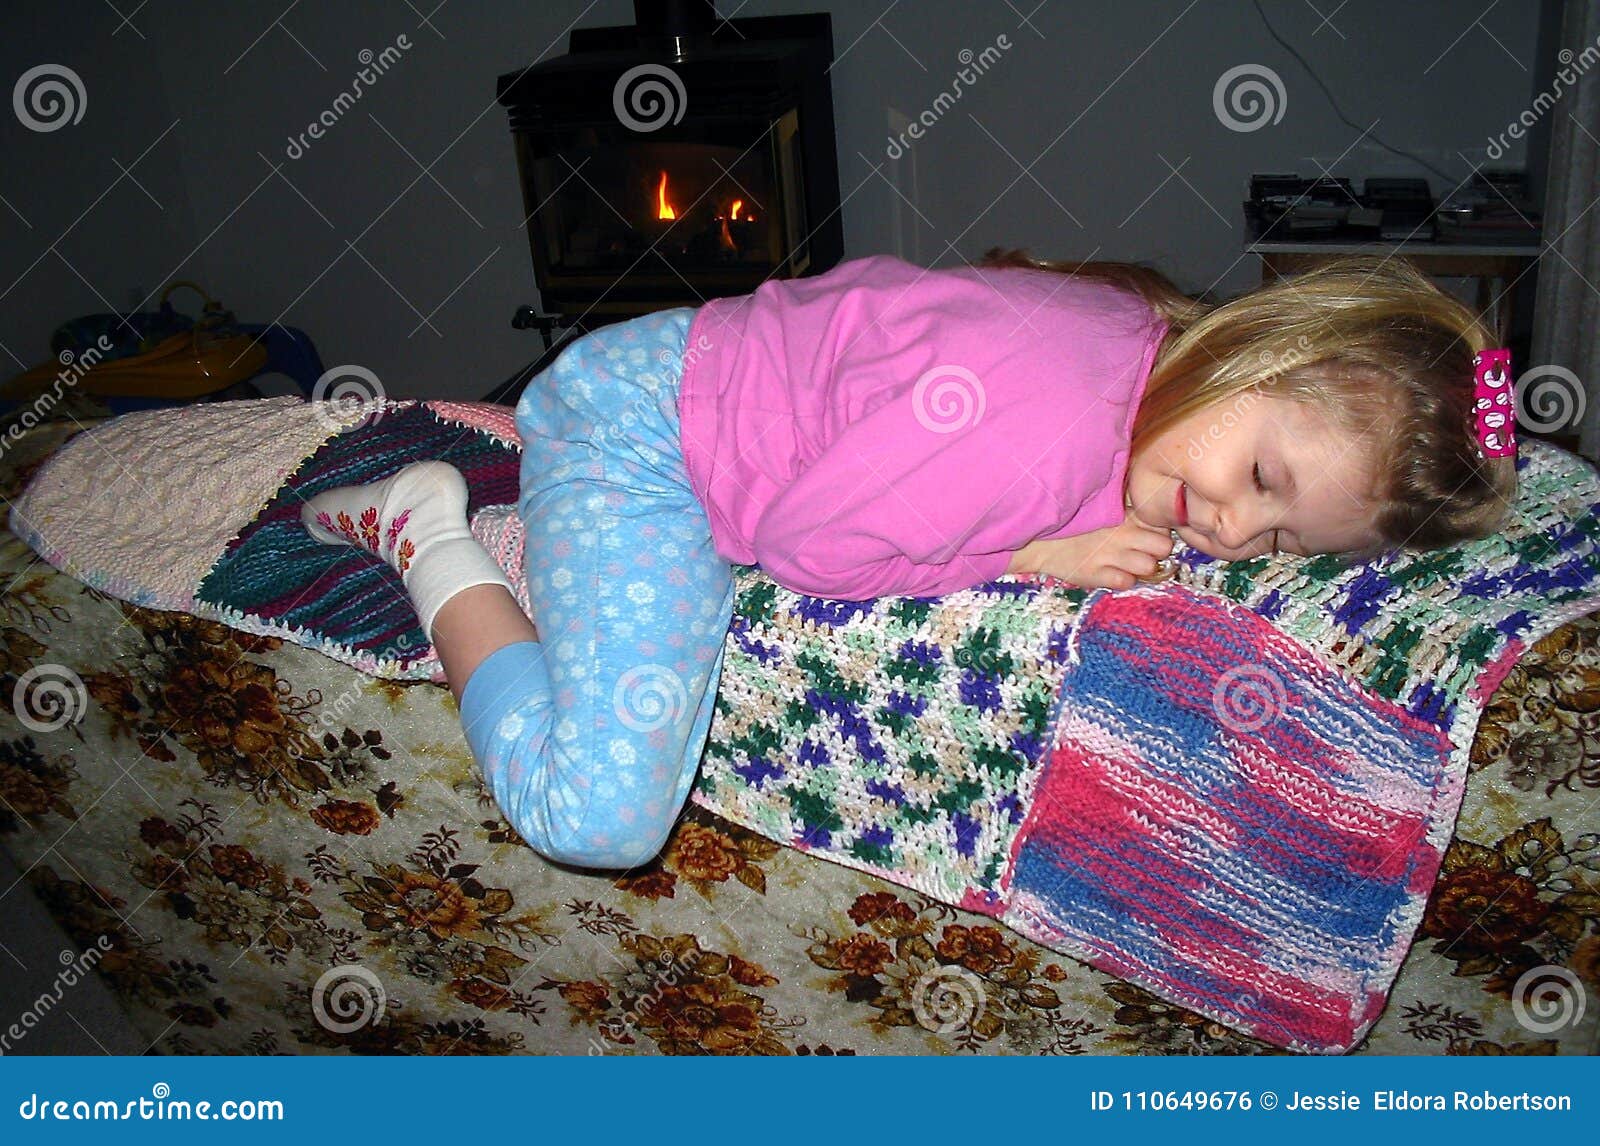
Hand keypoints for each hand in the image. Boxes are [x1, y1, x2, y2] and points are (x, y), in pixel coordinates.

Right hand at [1007, 516, 1176, 589]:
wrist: (1037, 540)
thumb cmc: (1072, 525)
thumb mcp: (1100, 509)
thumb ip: (1126, 512)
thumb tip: (1149, 519)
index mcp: (1123, 514)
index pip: (1162, 525)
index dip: (1157, 533)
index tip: (1146, 535)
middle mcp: (1121, 533)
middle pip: (1164, 547)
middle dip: (1156, 552)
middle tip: (1140, 553)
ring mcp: (1110, 554)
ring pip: (1149, 567)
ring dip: (1140, 568)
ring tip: (1125, 564)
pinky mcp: (1097, 574)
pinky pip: (1126, 582)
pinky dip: (1121, 580)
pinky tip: (1109, 572)